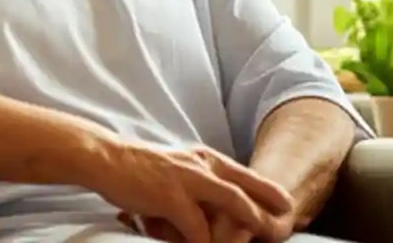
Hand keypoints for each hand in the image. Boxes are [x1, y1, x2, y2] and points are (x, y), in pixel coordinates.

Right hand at [98, 143, 292, 242]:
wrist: (105, 158)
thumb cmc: (135, 167)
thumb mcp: (173, 167)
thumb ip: (195, 182)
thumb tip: (211, 207)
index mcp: (202, 158)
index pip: (241, 174)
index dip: (264, 189)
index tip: (285, 203)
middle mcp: (199, 165)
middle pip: (244, 187)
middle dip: (268, 205)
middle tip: (286, 219)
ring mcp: (186, 180)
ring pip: (230, 204)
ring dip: (245, 226)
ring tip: (256, 239)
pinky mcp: (171, 197)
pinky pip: (197, 228)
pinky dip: (204, 242)